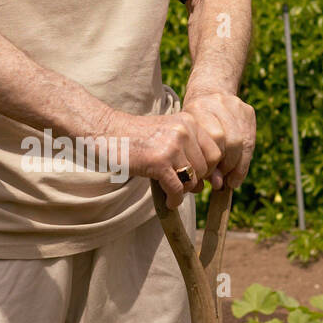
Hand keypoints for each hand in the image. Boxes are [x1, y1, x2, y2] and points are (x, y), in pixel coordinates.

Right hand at [108, 109, 223, 209]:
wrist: (106, 132)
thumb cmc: (135, 137)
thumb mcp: (167, 134)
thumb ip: (188, 152)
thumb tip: (204, 184)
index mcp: (188, 121)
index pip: (216, 151)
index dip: (210, 168)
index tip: (198, 177)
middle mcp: (184, 131)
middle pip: (207, 167)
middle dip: (195, 180)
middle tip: (181, 185)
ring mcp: (172, 146)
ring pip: (193, 180)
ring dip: (184, 190)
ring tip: (172, 192)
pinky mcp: (159, 162)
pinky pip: (177, 189)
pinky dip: (175, 200)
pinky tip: (169, 201)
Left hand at [182, 91, 255, 189]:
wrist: (209, 91)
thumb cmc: (195, 124)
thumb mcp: (191, 138)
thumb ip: (202, 159)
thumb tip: (219, 184)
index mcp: (197, 109)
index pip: (212, 142)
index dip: (214, 165)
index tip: (213, 180)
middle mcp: (217, 103)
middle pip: (231, 142)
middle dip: (228, 166)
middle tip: (224, 180)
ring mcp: (235, 104)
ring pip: (242, 142)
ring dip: (238, 164)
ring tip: (231, 175)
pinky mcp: (247, 110)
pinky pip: (250, 139)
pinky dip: (244, 156)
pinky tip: (238, 165)